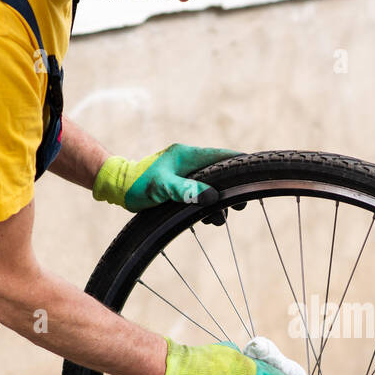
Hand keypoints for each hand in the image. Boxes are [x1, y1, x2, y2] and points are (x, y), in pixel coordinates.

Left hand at [92, 145, 240, 211]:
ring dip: (217, 202)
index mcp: (188, 155)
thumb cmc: (137, 184)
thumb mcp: (162, 188)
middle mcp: (189, 161)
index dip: (240, 163)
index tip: (255, 173)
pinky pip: (201, 192)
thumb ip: (186, 191)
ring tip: (217, 219)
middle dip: (230, 189)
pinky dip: (206, 204)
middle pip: (220, 172)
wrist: (119, 187)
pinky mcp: (181, 183)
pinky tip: (205, 218)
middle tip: (239, 206)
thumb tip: (212, 197)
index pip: (222, 156)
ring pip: (212, 185)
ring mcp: (186, 172)